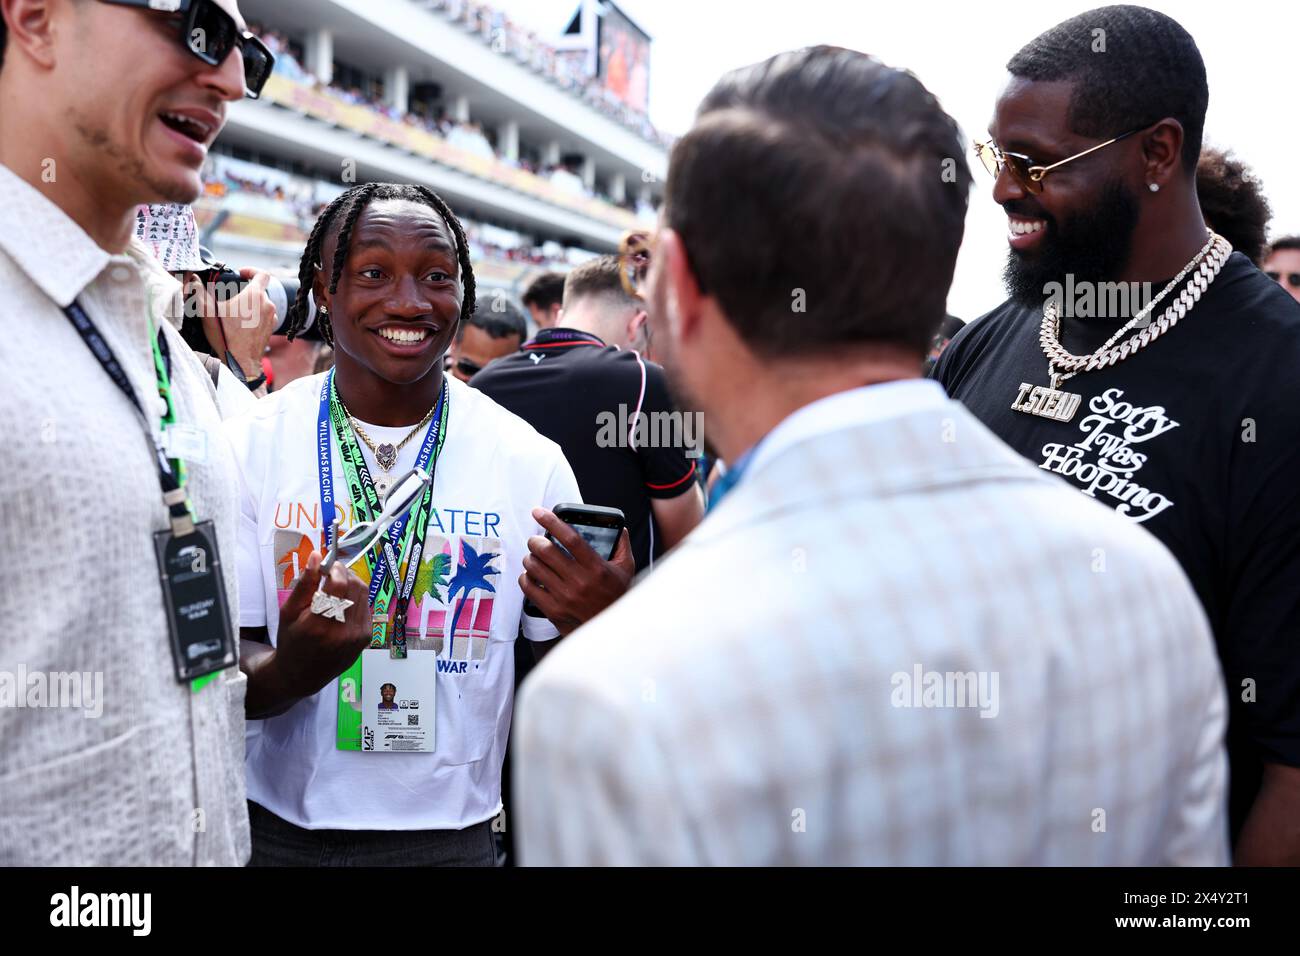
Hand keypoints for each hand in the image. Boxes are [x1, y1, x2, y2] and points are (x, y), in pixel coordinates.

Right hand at [193, 268, 276, 380]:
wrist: (241, 361)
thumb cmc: (226, 336)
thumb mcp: (209, 312)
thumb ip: (200, 293)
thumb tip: (195, 280)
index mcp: (255, 296)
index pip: (262, 274)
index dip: (251, 270)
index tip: (241, 274)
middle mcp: (267, 304)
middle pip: (259, 289)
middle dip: (245, 290)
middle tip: (231, 296)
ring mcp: (272, 317)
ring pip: (262, 303)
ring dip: (250, 304)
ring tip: (234, 312)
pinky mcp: (271, 328)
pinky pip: (264, 315)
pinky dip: (255, 315)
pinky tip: (242, 323)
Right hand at [273, 551, 371, 699]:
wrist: (301, 674)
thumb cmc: (291, 640)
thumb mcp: (289, 611)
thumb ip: (305, 583)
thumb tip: (317, 556)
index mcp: (319, 624)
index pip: (339, 584)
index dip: (335, 569)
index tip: (327, 567)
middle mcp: (343, 631)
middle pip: (355, 586)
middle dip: (344, 574)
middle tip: (330, 575)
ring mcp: (358, 636)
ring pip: (364, 594)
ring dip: (351, 585)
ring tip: (334, 590)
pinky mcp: (366, 638)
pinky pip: (366, 606)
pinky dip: (355, 600)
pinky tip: (341, 607)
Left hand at [519, 508, 634, 634]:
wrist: (612, 632)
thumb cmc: (617, 596)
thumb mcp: (626, 569)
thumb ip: (622, 546)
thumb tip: (619, 526)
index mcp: (596, 568)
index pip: (570, 538)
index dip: (552, 521)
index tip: (539, 511)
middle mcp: (579, 582)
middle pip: (546, 551)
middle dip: (535, 540)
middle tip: (536, 538)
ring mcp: (564, 597)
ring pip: (534, 567)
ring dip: (530, 557)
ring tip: (534, 557)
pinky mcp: (553, 610)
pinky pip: (529, 588)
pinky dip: (526, 577)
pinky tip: (532, 575)